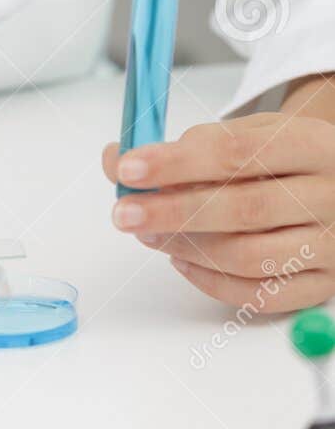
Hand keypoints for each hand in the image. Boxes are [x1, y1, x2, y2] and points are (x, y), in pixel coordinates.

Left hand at [102, 112, 334, 312]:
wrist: (332, 184)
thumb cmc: (277, 158)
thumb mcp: (243, 133)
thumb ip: (185, 146)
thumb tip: (115, 160)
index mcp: (311, 144)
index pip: (236, 152)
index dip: (177, 163)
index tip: (128, 168)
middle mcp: (329, 195)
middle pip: (245, 209)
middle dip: (173, 212)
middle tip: (125, 214)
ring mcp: (331, 244)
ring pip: (250, 256)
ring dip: (187, 248)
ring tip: (149, 234)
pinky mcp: (324, 285)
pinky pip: (262, 295)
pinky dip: (212, 282)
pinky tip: (181, 260)